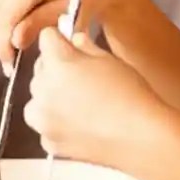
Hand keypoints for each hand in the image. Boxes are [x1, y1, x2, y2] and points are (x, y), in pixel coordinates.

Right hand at [0, 0, 140, 72]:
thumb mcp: (71, 14)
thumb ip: (40, 24)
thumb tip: (15, 40)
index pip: (6, 17)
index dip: (3, 44)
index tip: (8, 65)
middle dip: (5, 33)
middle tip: (22, 47)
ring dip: (2, 19)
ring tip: (25, 27)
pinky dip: (2, 5)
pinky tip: (21, 12)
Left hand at [24, 28, 172, 171]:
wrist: (141, 139)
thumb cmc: (131, 96)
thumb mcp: (110, 60)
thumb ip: (85, 46)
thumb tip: (74, 41)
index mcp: (58, 63)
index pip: (45, 38)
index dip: (60, 40)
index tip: (70, 47)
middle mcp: (42, 90)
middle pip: (40, 69)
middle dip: (56, 70)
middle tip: (83, 80)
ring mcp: (43, 119)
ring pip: (38, 99)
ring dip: (52, 98)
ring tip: (81, 105)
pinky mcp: (48, 142)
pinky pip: (45, 125)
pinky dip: (58, 124)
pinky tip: (82, 125)